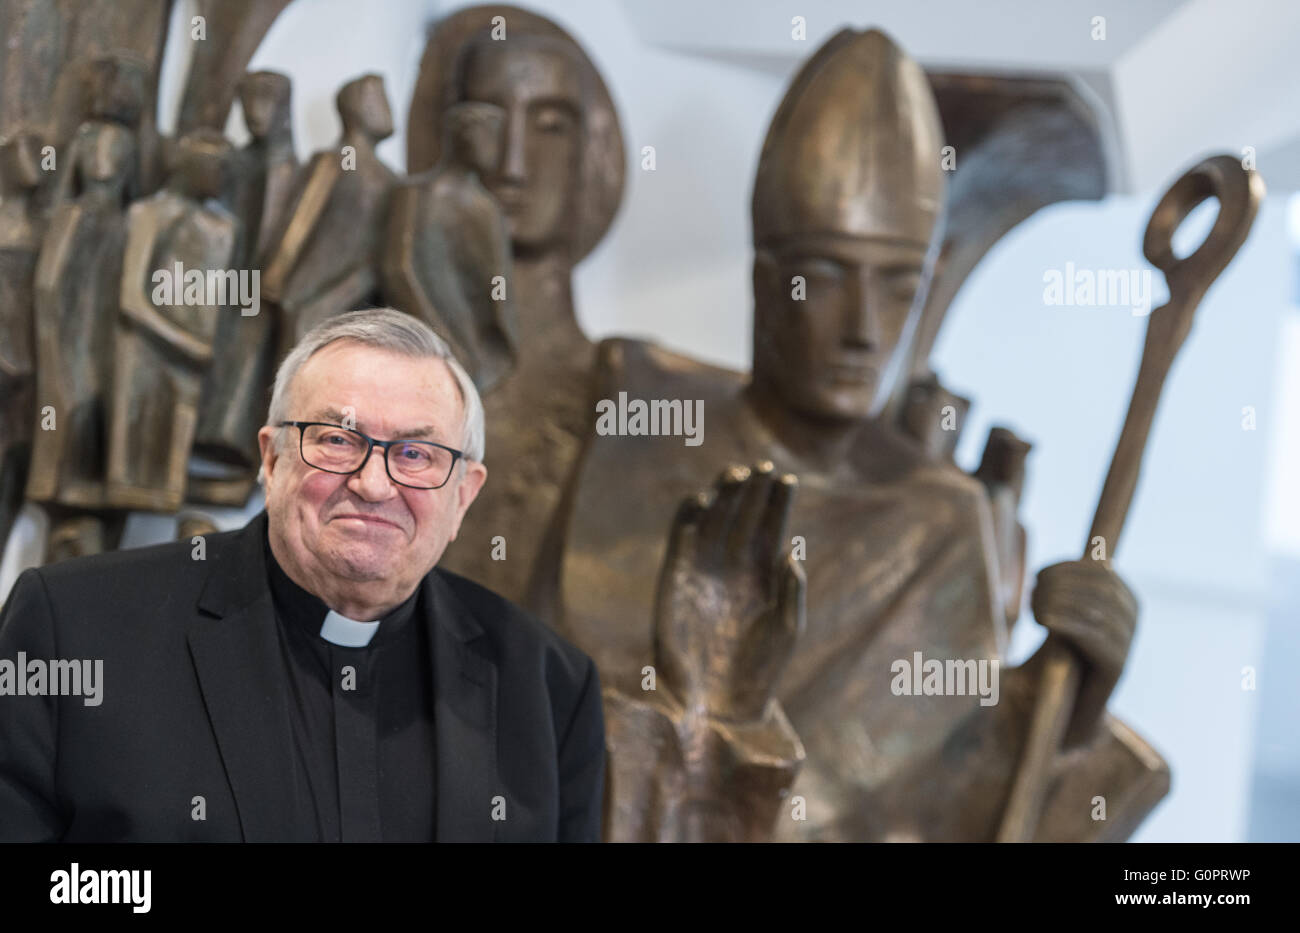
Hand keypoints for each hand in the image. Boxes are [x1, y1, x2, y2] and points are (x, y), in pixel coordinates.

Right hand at [652, 462, 804, 721]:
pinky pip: (681, 538)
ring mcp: (704, 568)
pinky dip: (689, 517)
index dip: (777, 501)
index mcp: (763, 575)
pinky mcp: (676, 576)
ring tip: (737, 474)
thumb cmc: (759, 669)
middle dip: (752, 489)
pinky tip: (703, 499)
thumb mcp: (786, 629)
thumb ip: (791, 592)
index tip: (787, 479)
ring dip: (723, 495)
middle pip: (742, 514)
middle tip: (762, 468)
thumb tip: (794, 552)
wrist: (718, 700)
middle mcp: (733, 566)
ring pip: (713, 518)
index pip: (771, 527)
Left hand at [1030, 558, 1137, 746]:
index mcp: (1122, 597)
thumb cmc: (1054, 655)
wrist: (1062, 712)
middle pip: (1098, 588)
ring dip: (1059, 603)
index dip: (1067, 567)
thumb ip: (1065, 585)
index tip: (1038, 575)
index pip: (1099, 570)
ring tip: (1033, 611)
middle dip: (1060, 585)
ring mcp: (1127, 643)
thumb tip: (1079, 546)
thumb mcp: (1059, 614)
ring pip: (1097, 611)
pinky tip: (1045, 621)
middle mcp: (1132, 618)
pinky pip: (1098, 638)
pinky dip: (1069, 624)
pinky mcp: (1117, 667)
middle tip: (1031, 596)